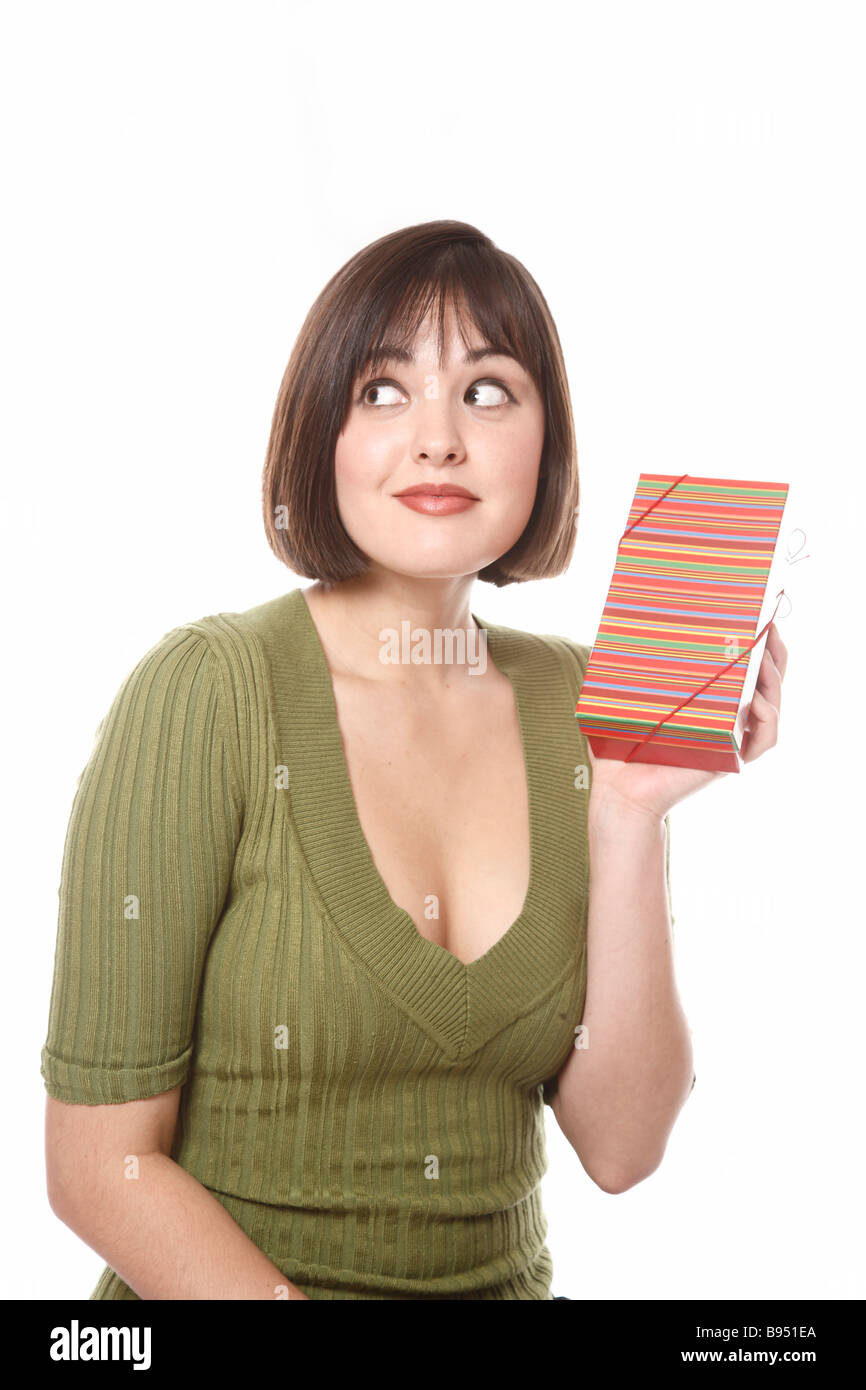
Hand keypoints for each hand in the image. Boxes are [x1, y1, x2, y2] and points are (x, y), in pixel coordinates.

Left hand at [586, 622, 787, 823]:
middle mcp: (726, 718)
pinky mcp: (731, 760)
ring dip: (773, 681)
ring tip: (762, 660)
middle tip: (768, 628)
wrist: (619, 791)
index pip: (743, 668)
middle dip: (774, 653)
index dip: (757, 643)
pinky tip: (755, 702)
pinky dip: (766, 720)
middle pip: (767, 682)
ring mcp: (732, 739)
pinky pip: (764, 740)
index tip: (757, 616)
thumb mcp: (628, 699)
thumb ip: (629, 668)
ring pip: (771, 707)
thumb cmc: (620, 745)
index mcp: (708, 700)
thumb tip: (615, 626)